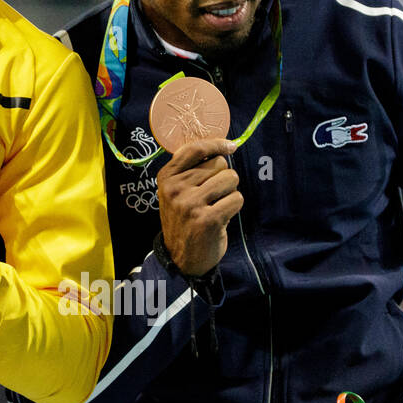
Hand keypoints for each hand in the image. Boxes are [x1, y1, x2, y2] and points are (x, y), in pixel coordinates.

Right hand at [156, 138, 240, 276]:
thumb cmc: (184, 219)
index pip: (195, 149)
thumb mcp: (176, 192)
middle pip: (219, 164)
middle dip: (223, 177)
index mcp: (166, 178)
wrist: (181, 257)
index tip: (231, 145)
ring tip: (216, 206)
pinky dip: (233, 207)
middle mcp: (176, 188)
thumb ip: (191, 170)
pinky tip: (221, 217)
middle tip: (212, 195)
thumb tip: (222, 147)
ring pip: (230, 179)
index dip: (217, 144)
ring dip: (230, 192)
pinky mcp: (208, 219)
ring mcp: (190, 204)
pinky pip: (236, 199)